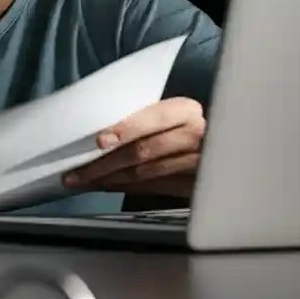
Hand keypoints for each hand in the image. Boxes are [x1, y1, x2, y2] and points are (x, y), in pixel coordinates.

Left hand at [63, 97, 206, 197]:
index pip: (154, 116)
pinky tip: (105, 187)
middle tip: (77, 172)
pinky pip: (153, 188)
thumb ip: (144, 120)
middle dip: (105, 164)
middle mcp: (194, 134)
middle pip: (145, 150)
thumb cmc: (182, 127)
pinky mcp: (194, 186)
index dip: (128, 128)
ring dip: (109, 179)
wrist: (222, 149)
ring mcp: (197, 162)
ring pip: (145, 173)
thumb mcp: (170, 115)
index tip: (101, 141)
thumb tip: (98, 133)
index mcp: (185, 110)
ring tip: (83, 182)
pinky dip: (125, 188)